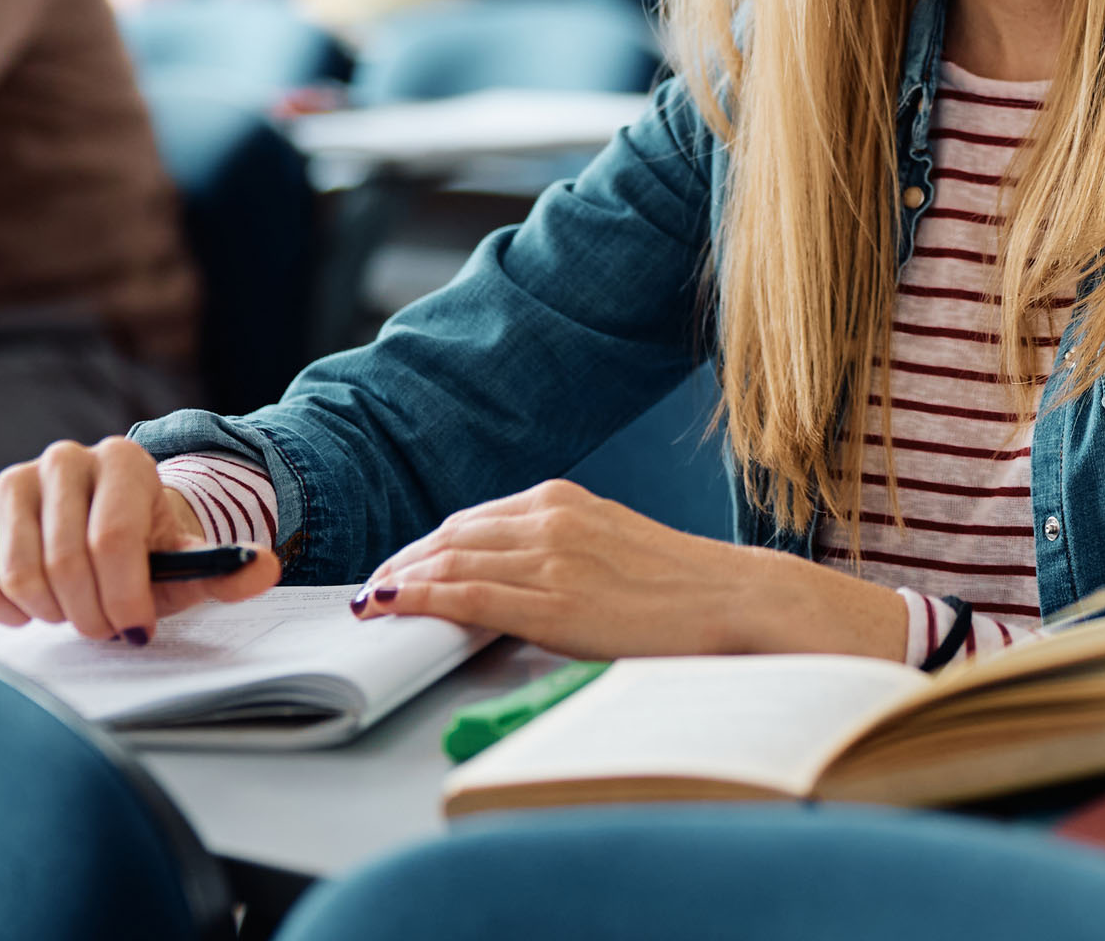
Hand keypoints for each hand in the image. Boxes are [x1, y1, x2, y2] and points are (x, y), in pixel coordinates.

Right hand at [0, 438, 280, 642]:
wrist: (106, 532)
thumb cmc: (147, 548)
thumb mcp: (189, 559)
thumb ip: (228, 568)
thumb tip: (263, 569)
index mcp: (124, 460)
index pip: (114, 539)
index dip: (124, 596)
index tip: (137, 626)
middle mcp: (66, 459)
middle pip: (64, 562)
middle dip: (89, 613)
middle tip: (106, 625)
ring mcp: (15, 480)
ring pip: (21, 575)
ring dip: (51, 613)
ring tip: (77, 609)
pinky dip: (6, 612)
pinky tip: (34, 609)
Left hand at [350, 480, 906, 661]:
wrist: (732, 598)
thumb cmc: (678, 582)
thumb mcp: (611, 543)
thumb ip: (561, 548)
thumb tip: (516, 572)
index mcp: (564, 500)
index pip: (474, 519)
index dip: (429, 543)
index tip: (402, 564)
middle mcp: (550, 517)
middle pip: (452, 534)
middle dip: (406, 560)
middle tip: (375, 586)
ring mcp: (551, 557)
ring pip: (452, 558)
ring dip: (402, 577)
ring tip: (373, 600)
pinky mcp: (554, 602)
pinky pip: (469, 593)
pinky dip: (423, 596)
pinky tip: (395, 604)